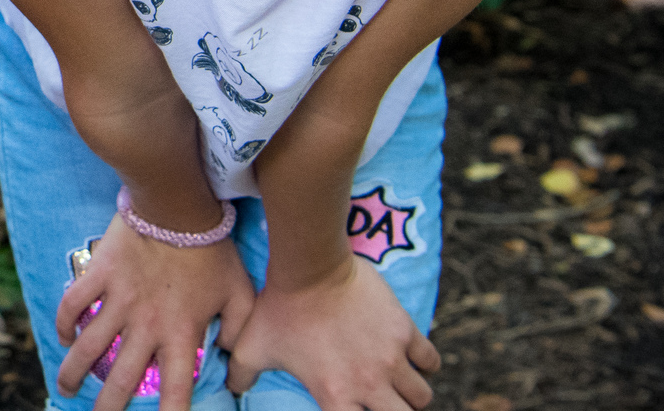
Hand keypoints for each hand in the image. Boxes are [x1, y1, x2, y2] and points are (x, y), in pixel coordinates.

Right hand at [55, 212, 254, 410]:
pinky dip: (64, 323)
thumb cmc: (214, 250)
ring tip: (65, 387)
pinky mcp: (100, 274)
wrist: (179, 205)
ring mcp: (118, 300)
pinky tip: (64, 338)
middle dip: (107, 407)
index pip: (176, 389)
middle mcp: (146, 324)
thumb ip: (237, 331)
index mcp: (181, 333)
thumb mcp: (240, 294)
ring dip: (74, 372)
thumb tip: (229, 359)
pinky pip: (74, 304)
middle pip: (122, 379)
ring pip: (88, 347)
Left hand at [223, 254, 438, 409]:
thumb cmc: (279, 307)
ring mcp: (392, 358)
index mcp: (336, 395)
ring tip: (400, 386)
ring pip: (421, 396)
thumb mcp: (252, 346)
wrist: (310, 267)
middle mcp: (370, 383)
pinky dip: (426, 364)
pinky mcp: (405, 331)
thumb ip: (240, 373)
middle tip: (385, 403)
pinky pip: (430, 360)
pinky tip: (413, 359)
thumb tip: (233, 387)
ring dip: (411, 394)